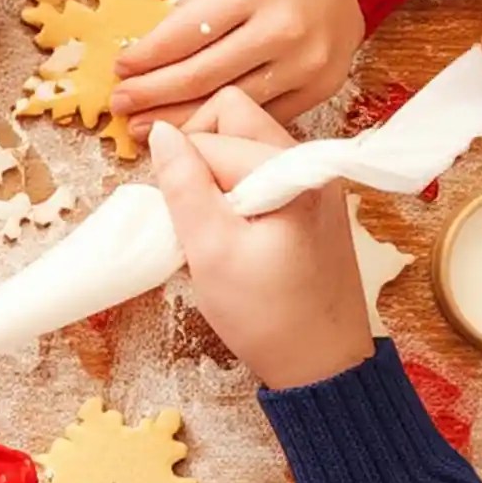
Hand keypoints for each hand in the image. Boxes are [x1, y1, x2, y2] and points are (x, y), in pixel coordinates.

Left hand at [112, 0, 363, 138]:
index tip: (119, 71)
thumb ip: (188, 17)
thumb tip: (143, 61)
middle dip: (152, 95)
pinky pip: (259, 118)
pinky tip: (192, 132)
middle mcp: (280, 28)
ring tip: (145, 128)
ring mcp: (304, 63)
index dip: (144, 59)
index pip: (182, 36)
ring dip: (179, 121)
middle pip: (200, 77)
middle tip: (122, 106)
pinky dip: (222, 128)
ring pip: (227, 106)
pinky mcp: (319, 89)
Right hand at [149, 88, 373, 388]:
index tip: (177, 220)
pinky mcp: (311, 199)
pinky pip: (260, 168)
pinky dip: (235, 190)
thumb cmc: (265, 315)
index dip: (178, 172)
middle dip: (198, 155)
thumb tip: (159, 132)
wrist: (322, 364)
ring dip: (215, 174)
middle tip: (192, 212)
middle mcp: (308, 162)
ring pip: (244, 141)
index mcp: (289, 169)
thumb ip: (183, 184)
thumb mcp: (210, 251)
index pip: (208, 137)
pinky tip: (233, 232)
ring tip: (213, 228)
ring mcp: (313, 179)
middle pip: (232, 118)